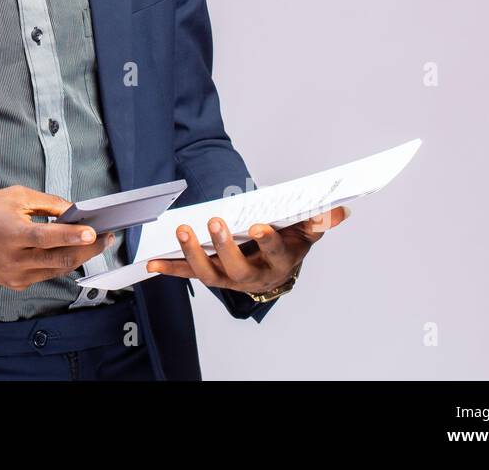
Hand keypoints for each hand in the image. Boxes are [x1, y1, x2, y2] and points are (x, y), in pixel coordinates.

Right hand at [0, 185, 114, 290]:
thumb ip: (47, 203)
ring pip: (56, 270)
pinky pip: (44, 274)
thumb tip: (73, 211)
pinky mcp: (14, 283)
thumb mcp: (14, 196)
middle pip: (60, 259)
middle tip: (105, 238)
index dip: (74, 236)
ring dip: (77, 257)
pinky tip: (67, 251)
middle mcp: (14, 259)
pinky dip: (58, 263)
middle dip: (87, 250)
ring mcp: (15, 275)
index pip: (49, 237)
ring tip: (92, 244)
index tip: (94, 232)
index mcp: (12, 234)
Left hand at [145, 205, 350, 294]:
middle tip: (214, 223)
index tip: (257, 226)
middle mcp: (253, 276)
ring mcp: (228, 278)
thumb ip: (319, 220)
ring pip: (209, 273)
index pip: (275, 253)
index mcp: (279, 262)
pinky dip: (170, 268)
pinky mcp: (210, 274)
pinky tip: (152, 262)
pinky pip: (187, 273)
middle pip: (237, 268)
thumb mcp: (307, 231)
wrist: (274, 269)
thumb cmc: (289, 244)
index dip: (266, 241)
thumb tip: (336, 210)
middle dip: (225, 246)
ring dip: (193, 253)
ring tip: (183, 231)